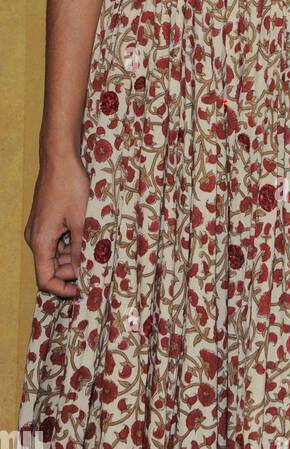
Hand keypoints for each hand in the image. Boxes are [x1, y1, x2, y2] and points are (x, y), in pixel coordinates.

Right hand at [24, 152, 89, 297]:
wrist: (59, 158)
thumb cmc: (70, 186)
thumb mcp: (81, 220)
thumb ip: (79, 248)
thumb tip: (81, 272)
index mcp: (40, 241)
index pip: (45, 279)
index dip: (62, 288)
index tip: (81, 289)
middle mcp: (35, 238)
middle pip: (50, 267)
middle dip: (71, 270)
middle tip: (95, 264)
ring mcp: (39, 228)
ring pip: (54, 254)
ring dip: (71, 256)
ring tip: (94, 249)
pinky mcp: (45, 220)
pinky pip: (56, 240)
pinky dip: (69, 243)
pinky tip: (87, 236)